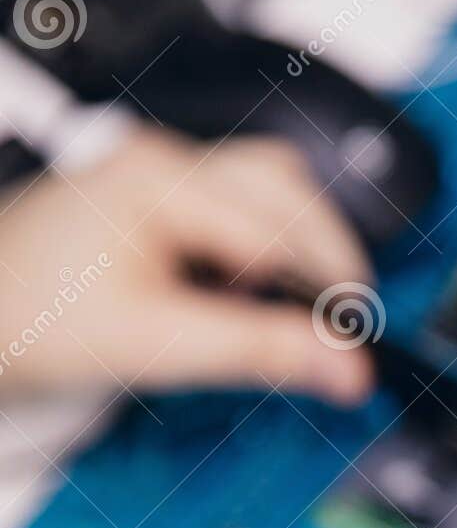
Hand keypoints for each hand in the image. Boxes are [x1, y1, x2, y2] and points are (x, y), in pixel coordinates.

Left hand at [0, 127, 373, 402]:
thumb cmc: (32, 323)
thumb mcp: (154, 345)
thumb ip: (259, 350)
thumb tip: (348, 367)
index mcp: (158, 180)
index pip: (279, 228)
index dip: (326, 288)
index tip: (353, 345)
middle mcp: (164, 160)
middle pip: (288, 189)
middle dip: (325, 258)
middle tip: (344, 325)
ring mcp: (162, 171)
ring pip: (274, 187)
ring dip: (303, 243)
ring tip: (305, 305)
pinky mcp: (163, 193)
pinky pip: (246, 201)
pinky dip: (272, 242)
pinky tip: (258, 290)